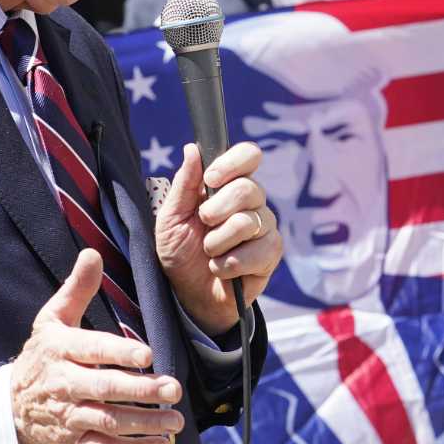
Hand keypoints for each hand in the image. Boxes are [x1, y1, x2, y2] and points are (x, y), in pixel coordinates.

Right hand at [11, 249, 185, 443]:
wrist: (10, 408)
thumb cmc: (42, 357)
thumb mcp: (52, 319)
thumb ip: (76, 289)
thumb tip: (92, 253)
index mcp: (60, 350)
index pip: (92, 350)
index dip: (119, 353)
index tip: (147, 354)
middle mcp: (64, 384)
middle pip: (105, 388)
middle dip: (140, 390)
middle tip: (172, 388)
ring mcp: (70, 416)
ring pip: (109, 421)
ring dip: (144, 423)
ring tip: (175, 420)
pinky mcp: (76, 442)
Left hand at [154, 141, 280, 335]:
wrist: (188, 294)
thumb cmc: (180, 252)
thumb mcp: (171, 218)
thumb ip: (184, 184)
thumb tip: (192, 149)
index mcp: (228, 184)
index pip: (248, 155)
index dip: (233, 163)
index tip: (211, 179)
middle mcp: (252, 201)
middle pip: (248, 188)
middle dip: (216, 210)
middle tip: (203, 224)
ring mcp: (265, 226)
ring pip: (248, 222)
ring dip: (217, 242)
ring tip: (209, 253)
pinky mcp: (271, 253)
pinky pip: (257, 251)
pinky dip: (230, 263)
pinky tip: (222, 269)